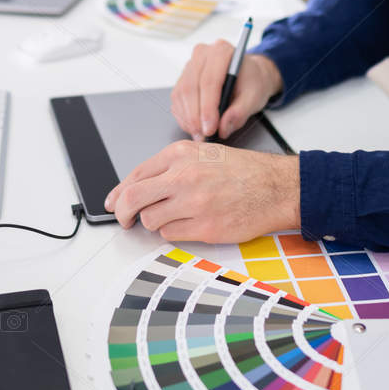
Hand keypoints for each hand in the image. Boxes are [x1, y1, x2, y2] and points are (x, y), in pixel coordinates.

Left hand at [104, 140, 300, 241]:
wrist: (275, 187)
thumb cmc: (242, 171)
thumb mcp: (202, 154)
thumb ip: (170, 168)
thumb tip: (135, 187)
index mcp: (181, 154)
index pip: (135, 175)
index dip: (118, 193)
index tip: (112, 203)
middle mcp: (184, 176)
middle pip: (133, 199)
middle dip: (123, 213)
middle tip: (124, 219)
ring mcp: (194, 202)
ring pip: (150, 220)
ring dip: (156, 222)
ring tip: (174, 216)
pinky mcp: (205, 226)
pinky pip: (170, 234)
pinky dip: (174, 232)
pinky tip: (190, 222)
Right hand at [171, 41, 282, 140]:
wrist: (249, 75)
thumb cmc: (252, 81)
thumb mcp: (255, 97)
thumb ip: (240, 112)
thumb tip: (223, 127)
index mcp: (222, 52)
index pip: (209, 81)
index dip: (207, 108)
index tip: (210, 128)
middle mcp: (202, 54)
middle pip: (191, 87)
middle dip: (195, 116)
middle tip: (203, 135)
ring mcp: (190, 65)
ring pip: (181, 94)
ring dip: (188, 118)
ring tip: (200, 134)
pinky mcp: (183, 78)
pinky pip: (177, 99)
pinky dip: (184, 116)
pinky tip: (194, 127)